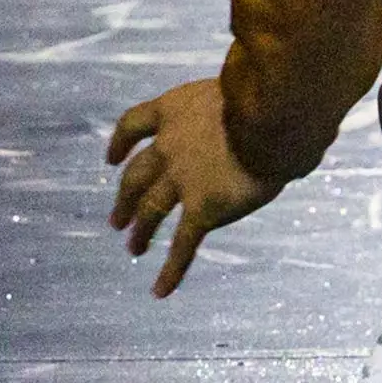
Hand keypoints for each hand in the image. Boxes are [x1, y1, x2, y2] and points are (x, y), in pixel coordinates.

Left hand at [105, 74, 271, 293]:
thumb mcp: (238, 91)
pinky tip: (159, 291)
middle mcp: (170, 145)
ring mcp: (183, 179)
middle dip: (125, 199)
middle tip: (117, 219)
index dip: (119, 144)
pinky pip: (182, 245)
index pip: (134, 124)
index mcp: (175, 109)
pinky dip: (170, 271)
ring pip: (151, 210)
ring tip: (134, 247)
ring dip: (140, 231)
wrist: (270, 113)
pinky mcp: (203, 207)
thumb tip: (256, 113)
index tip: (111, 159)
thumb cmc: (267, 95)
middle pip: (136, 176)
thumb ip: (231, 109)